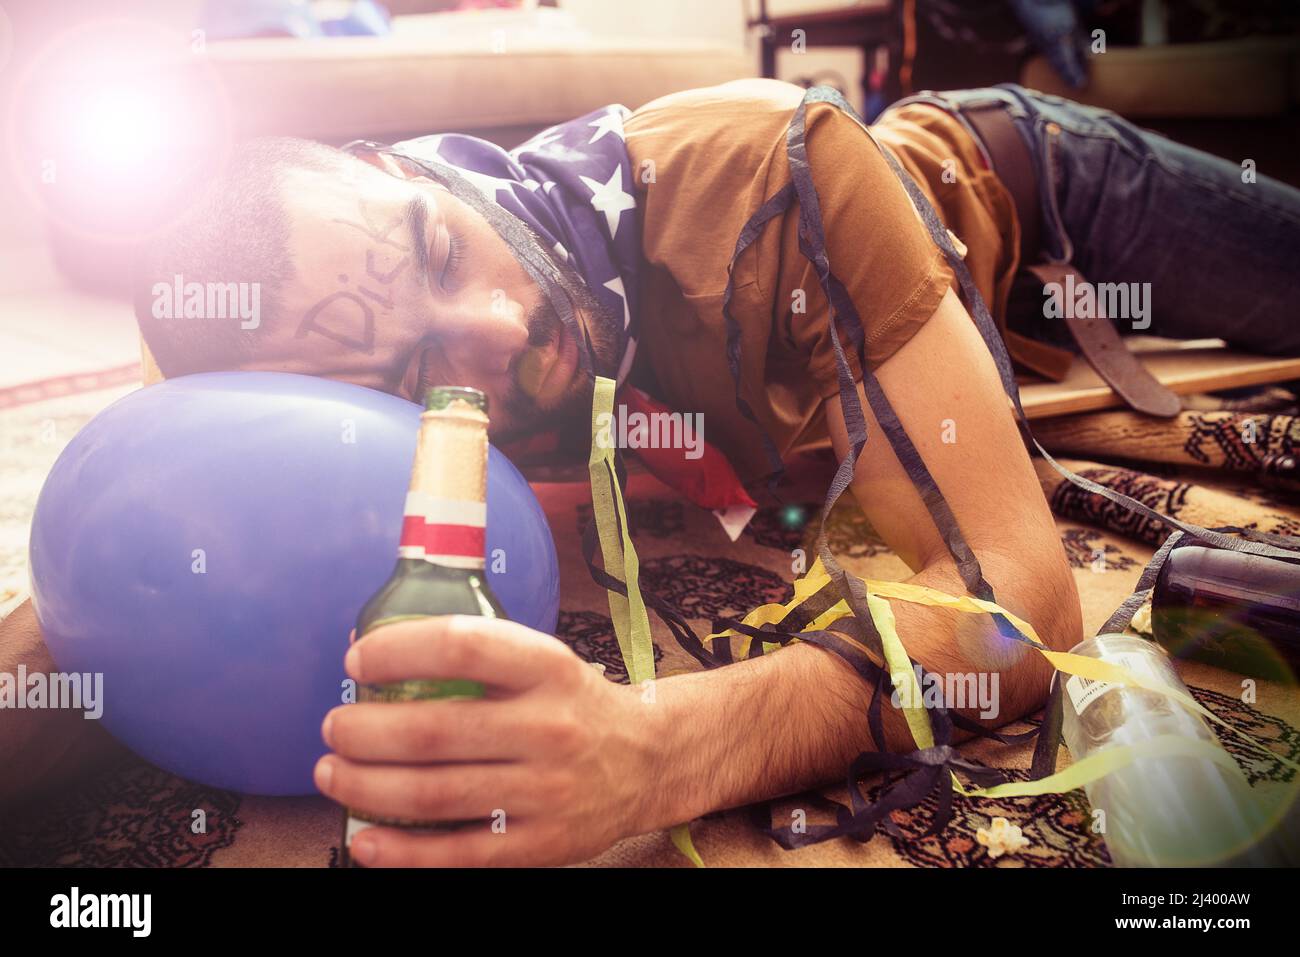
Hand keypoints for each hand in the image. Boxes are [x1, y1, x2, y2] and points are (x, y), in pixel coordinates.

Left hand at [314, 615, 657, 866]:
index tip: (358, 659)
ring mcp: (545, 791)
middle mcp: (548, 727)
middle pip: (432, 730)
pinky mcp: (540, 845)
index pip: (461, 645)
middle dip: (363, 731)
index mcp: (547, 668)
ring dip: (364, 787)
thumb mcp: (542, 660)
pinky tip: (364, 841)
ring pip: (432, 794)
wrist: (648, 761)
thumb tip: (375, 646)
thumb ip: (476, 655)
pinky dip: (400, 853)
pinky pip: (456, 854)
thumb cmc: (574, 704)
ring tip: (333, 774)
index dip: (396, 649)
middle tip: (334, 727)